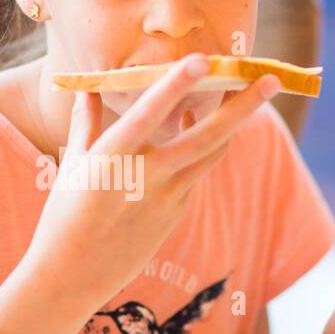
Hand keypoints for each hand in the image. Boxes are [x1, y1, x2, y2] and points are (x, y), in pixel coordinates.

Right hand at [23, 53, 280, 306]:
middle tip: (270, 79)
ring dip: (233, 124)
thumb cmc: (64, 215)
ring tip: (248, 95)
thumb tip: (87, 87)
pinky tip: (201, 127)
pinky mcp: (176, 213)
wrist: (75, 274)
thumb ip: (86, 122)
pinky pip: (196, 174)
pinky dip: (204, 148)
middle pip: (207, 137)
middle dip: (243, 107)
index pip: (151, 113)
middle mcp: (148, 176)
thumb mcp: (73, 164)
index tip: (203, 59)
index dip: (177, 84)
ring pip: (212, 154)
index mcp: (114, 157)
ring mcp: (167, 197)